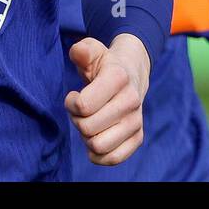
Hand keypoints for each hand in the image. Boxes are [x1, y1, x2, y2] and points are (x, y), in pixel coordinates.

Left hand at [64, 33, 150, 165]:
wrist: (131, 73)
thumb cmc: (104, 65)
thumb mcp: (93, 51)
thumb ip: (82, 50)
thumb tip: (78, 52)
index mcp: (118, 77)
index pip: (83, 106)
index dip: (71, 103)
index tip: (74, 96)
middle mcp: (131, 100)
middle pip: (87, 128)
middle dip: (77, 121)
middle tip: (81, 111)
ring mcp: (136, 120)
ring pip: (98, 146)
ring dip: (87, 138)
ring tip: (90, 123)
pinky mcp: (138, 137)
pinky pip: (114, 158)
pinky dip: (99, 155)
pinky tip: (96, 138)